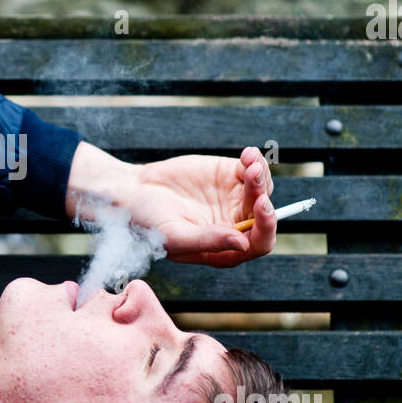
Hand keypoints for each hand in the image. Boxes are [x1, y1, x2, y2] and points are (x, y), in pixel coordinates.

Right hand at [127, 146, 276, 264]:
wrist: (136, 191)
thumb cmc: (150, 221)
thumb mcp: (175, 235)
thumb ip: (207, 241)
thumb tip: (242, 243)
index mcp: (225, 249)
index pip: (258, 243)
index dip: (265, 227)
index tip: (262, 206)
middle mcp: (235, 225)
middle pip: (264, 215)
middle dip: (262, 196)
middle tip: (252, 177)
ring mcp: (235, 200)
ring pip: (262, 190)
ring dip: (260, 176)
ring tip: (248, 162)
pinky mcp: (230, 176)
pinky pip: (252, 169)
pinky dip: (254, 161)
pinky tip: (247, 153)